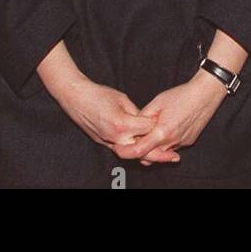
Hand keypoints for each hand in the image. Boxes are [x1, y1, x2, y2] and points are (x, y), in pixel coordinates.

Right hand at [36, 42, 155, 150]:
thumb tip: (149, 121)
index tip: (167, 123)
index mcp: (122, 124)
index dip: (158, 125)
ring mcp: (108, 142)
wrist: (75, 98)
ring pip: (132, 155)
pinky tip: (143, 147)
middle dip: (159, 153)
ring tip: (162, 156)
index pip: (148, 130)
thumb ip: (137, 113)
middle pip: (142, 150)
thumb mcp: (122, 99)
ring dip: (146, 155)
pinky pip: (122, 150)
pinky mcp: (103, 143)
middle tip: (174, 157)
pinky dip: (133, 150)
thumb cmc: (98, 94)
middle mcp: (115, 137)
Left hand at [116, 71, 227, 164]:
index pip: (139, 151)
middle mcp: (172, 142)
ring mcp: (182, 143)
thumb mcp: (157, 102)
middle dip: (139, 151)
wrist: (205, 94)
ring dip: (153, 147)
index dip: (127, 151)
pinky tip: (166, 128)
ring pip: (161, 153)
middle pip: (149, 156)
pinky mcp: (188, 142)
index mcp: (162, 132)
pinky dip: (165, 143)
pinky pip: (172, 147)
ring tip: (150, 132)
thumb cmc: (181, 95)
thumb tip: (133, 125)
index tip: (120, 146)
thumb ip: (143, 117)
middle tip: (133, 140)